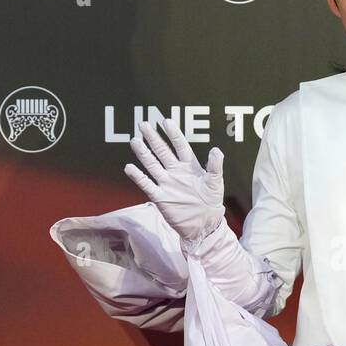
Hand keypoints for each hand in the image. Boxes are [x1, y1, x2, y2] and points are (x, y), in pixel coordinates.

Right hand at [124, 117, 224, 247]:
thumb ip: (215, 166)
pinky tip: (129, 167)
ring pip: (152, 165)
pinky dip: (138, 176)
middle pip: (162, 151)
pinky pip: (147, 184)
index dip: (173, 134)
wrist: (204, 224)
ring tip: (135, 141)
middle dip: (153, 138)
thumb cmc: (212, 201)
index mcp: (190, 166)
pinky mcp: (160, 197)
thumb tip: (216, 150)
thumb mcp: (216, 182)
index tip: (166, 121)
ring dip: (144, 153)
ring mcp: (167, 183)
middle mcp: (176, 171)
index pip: (180, 146)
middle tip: (143, 125)